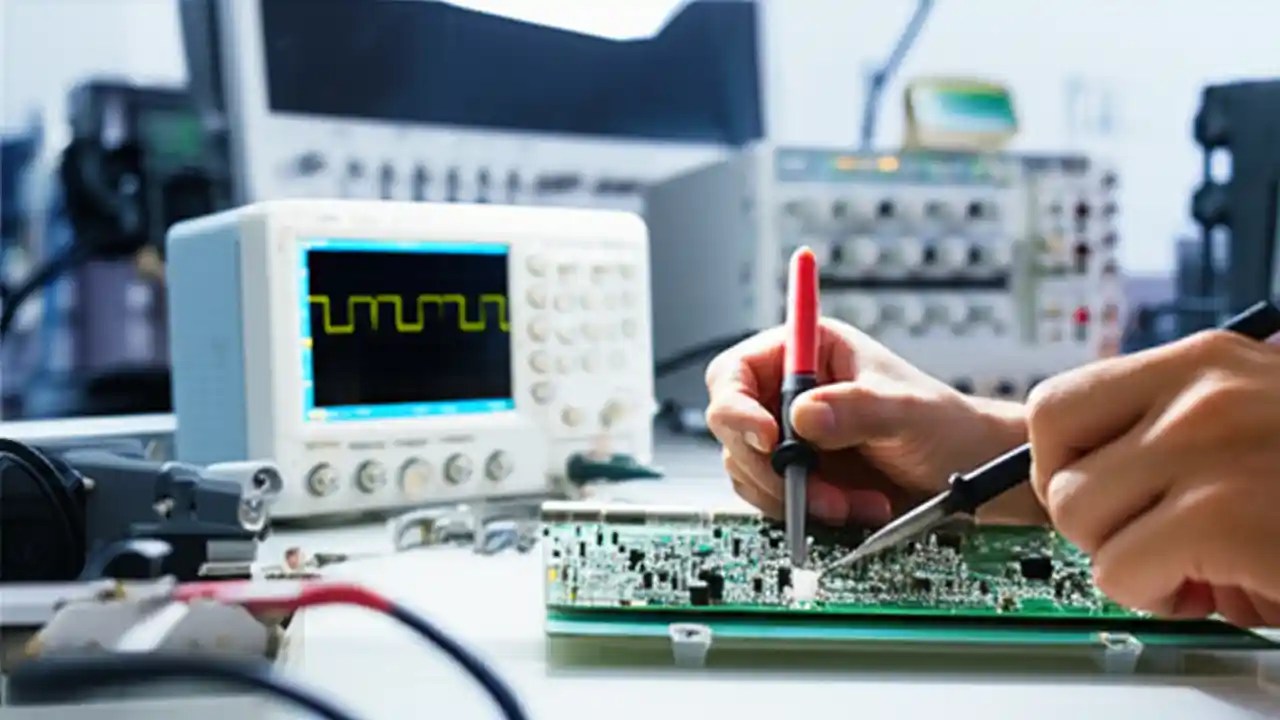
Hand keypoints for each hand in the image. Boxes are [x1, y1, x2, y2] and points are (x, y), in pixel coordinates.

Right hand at [704, 317, 1041, 527]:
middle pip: (733, 427)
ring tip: (854, 504)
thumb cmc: (944, 426)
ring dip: (796, 498)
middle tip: (814, 491)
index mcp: (807, 353)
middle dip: (773, 467)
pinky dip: (807, 515)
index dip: (737, 405)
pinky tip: (854, 510)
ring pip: (750, 471)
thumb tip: (804, 415)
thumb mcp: (906, 410)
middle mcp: (788, 393)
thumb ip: (857, 408)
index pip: (736, 371)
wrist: (968, 476)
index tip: (767, 439)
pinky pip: (772, 501)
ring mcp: (789, 440)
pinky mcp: (797, 480)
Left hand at [1027, 329, 1279, 625]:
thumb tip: (1070, 478)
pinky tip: (1221, 585)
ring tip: (1199, 562)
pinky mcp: (1222, 515)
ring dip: (1128, 561)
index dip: (1062, 467)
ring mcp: (1208, 450)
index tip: (1103, 496)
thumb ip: (1168, 434)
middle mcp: (1200, 392)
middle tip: (1156, 538)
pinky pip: (1119, 572)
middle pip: (1056, 470)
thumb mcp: (1249, 423)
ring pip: (1080, 522)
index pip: (1056, 405)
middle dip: (1095, 522)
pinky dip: (1158, 596)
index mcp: (1203, 362)